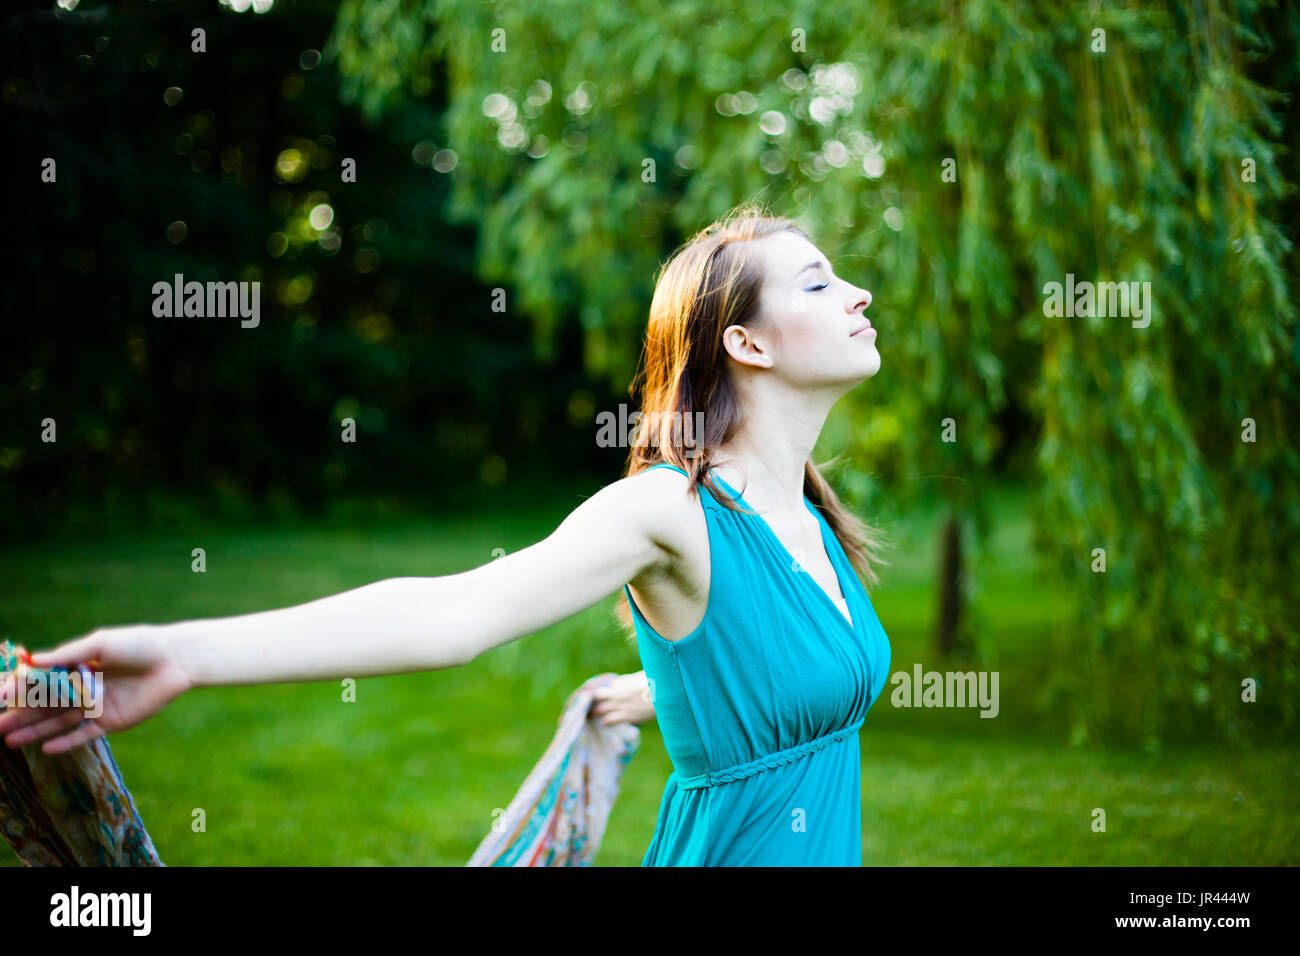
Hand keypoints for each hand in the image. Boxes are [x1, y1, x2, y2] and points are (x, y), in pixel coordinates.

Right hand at [0, 624, 192, 754]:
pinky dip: (66, 741)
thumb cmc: (139, 644)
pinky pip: (85, 735)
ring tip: (10, 740)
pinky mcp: (112, 721)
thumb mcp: (101, 643)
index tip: (0, 697)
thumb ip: (68, 654)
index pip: (43, 682)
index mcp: (79, 667)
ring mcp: (97, 707)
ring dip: (35, 731)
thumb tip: (33, 660)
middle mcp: (85, 689)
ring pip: (59, 722)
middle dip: (20, 715)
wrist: (175, 660)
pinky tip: (46, 748)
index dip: (22, 690)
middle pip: (46, 705)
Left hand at [589, 670, 655, 725]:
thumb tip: (614, 684)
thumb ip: (623, 682)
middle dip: (591, 705)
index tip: (588, 696)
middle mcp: (616, 695)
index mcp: (617, 684)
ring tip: (593, 718)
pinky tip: (606, 723)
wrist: (664, 692)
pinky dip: (607, 722)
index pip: (596, 690)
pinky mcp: (629, 717)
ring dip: (597, 715)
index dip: (591, 694)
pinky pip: (611, 721)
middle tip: (586, 709)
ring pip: (602, 713)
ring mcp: (622, 707)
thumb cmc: (652, 681)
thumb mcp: (635, 677)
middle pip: (596, 702)